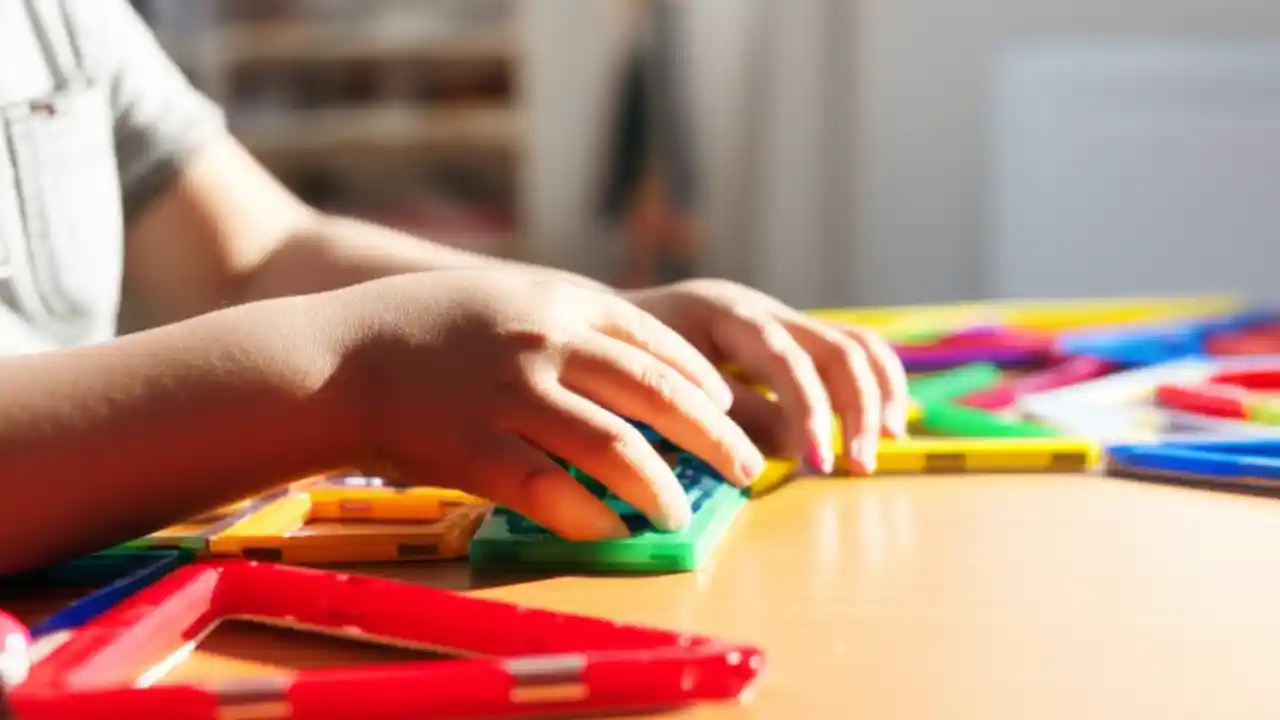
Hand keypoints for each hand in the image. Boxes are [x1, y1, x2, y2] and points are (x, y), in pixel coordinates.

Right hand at [319, 269, 764, 539]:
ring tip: (681, 514)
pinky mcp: (477, 447)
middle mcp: (547, 341)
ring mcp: (512, 394)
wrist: (335, 355)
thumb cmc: (423, 325)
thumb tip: (634, 363)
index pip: (657, 342)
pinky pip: (553, 492)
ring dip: (660, 488)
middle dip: (711, 437)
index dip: (702, 382)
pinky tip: (614, 532)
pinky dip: (592, 517)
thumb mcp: (506, 294)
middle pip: (656, 395)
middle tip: (744, 468)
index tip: (727, 410)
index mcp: (561, 299)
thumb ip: (568, 318)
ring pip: (615, 448)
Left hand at [624, 279, 908, 473]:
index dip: (807, 411)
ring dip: (875, 396)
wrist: (608, 321)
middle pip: (834, 349)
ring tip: (884, 446)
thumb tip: (792, 447)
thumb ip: (727, 415)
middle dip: (853, 409)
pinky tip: (889, 425)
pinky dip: (880, 384)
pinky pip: (856, 349)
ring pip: (855, 345)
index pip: (784, 358)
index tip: (814, 463)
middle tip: (855, 466)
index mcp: (725, 313)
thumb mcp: (663, 385)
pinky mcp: (795, 337)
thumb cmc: (627, 360)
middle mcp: (764, 310)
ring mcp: (783, 320)